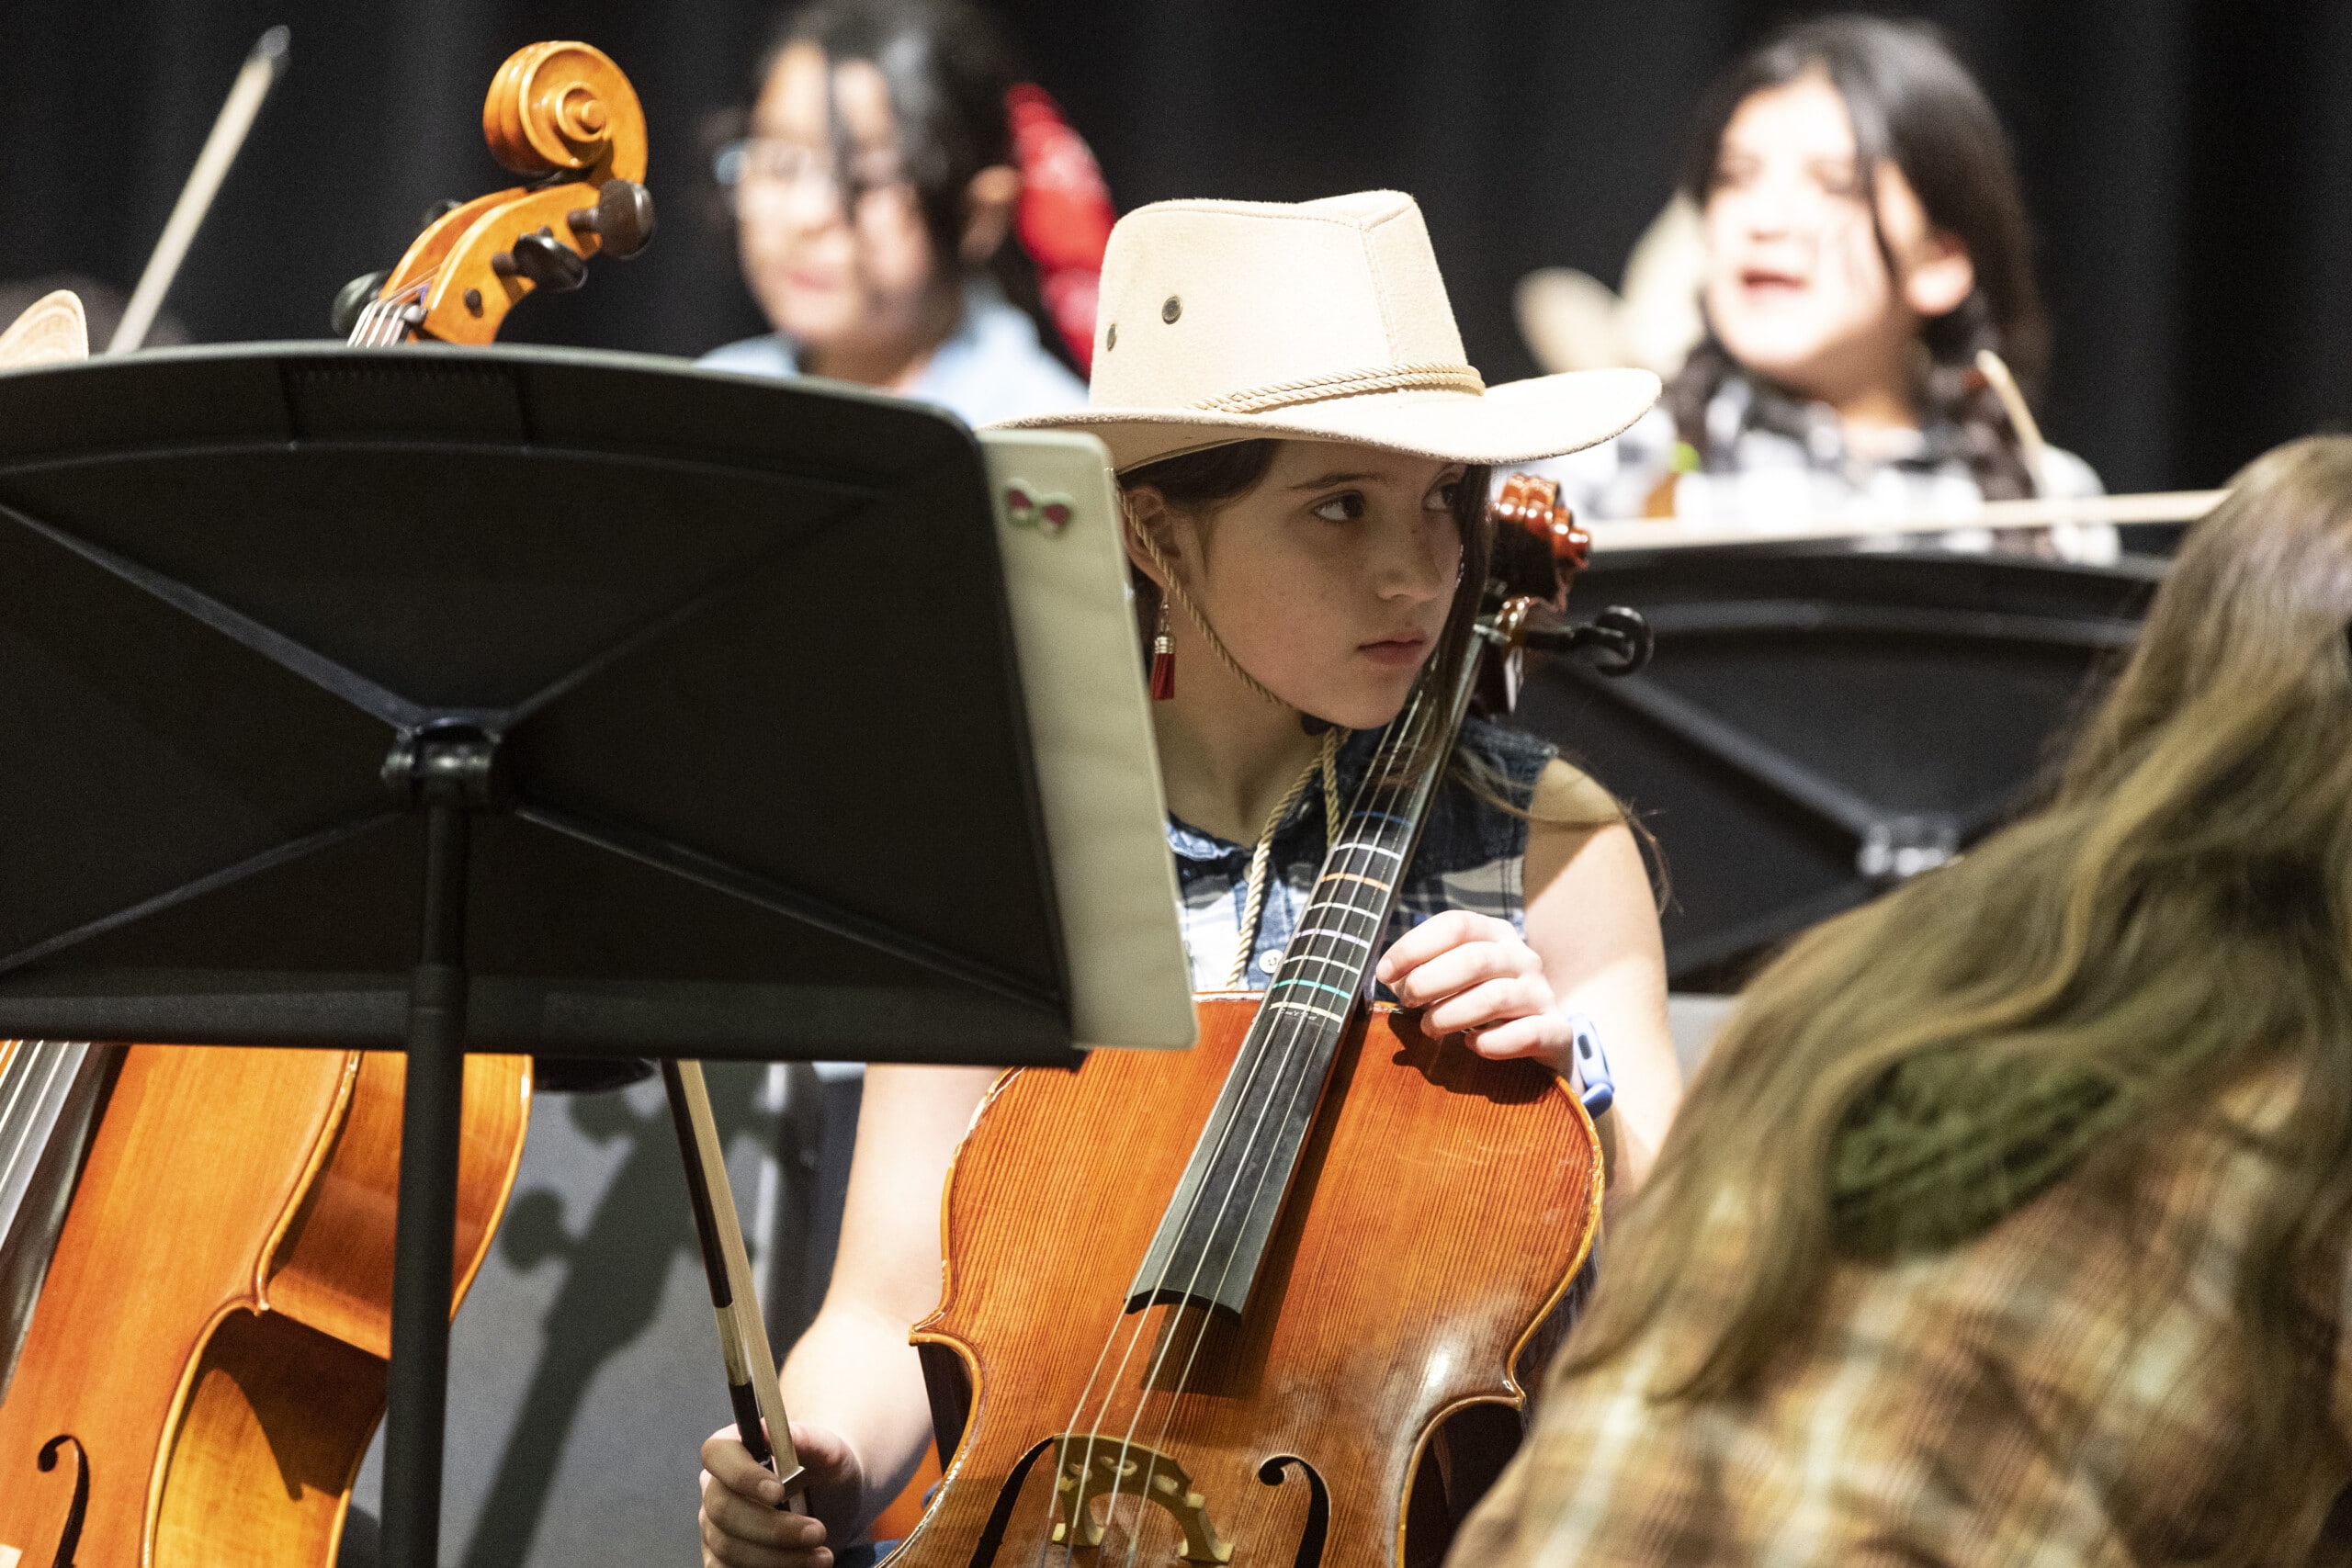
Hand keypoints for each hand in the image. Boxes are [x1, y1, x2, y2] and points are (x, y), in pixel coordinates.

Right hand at [700, 1421, 862, 1567]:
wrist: (833, 1503)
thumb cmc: (826, 1469)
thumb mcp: (829, 1450)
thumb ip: (804, 1437)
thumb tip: (769, 1429)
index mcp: (733, 1450)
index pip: (717, 1454)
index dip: (742, 1474)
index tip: (780, 1491)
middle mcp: (716, 1488)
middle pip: (722, 1510)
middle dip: (772, 1527)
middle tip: (817, 1533)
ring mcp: (715, 1527)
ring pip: (728, 1549)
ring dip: (778, 1558)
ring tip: (821, 1556)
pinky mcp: (722, 1560)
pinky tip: (802, 1567)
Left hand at [1375, 910, 1572, 1071]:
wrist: (1541, 1041)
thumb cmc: (1481, 1005)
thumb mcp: (1454, 980)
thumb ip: (1422, 973)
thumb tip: (1390, 978)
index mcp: (1495, 934)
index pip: (1456, 924)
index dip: (1415, 946)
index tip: (1384, 973)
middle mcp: (1522, 958)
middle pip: (1474, 959)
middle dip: (1429, 981)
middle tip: (1408, 1003)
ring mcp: (1542, 993)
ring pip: (1494, 997)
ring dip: (1451, 1015)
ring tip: (1430, 1028)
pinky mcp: (1556, 1029)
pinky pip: (1524, 1034)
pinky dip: (1491, 1043)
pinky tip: (1472, 1045)